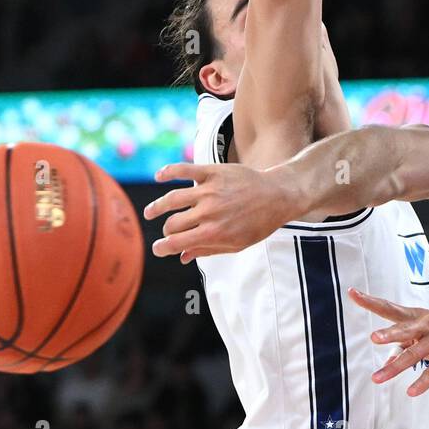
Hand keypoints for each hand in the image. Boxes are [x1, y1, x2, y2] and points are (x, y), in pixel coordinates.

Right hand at [143, 162, 298, 262]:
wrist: (278, 195)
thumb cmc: (259, 223)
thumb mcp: (237, 244)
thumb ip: (207, 250)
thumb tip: (181, 257)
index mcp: (213, 233)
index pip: (176, 243)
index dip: (162, 248)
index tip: (158, 249)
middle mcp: (208, 212)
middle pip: (173, 223)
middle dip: (166, 231)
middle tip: (168, 231)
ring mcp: (209, 191)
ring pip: (172, 199)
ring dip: (157, 207)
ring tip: (149, 213)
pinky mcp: (213, 172)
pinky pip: (184, 170)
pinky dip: (168, 172)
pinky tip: (158, 176)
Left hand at [349, 289, 428, 396]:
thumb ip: (409, 343)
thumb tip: (388, 359)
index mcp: (422, 316)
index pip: (392, 308)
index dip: (372, 301)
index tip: (353, 293)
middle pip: (406, 327)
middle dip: (390, 333)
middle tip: (374, 338)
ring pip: (416, 353)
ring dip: (397, 366)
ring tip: (379, 377)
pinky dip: (423, 382)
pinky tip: (411, 391)